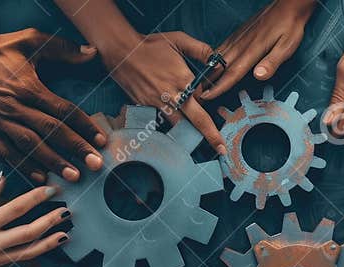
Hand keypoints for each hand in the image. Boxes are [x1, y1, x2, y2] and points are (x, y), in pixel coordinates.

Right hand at [0, 28, 105, 181]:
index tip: (101, 140)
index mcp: (27, 87)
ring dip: (52, 162)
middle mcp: (14, 107)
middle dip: (74, 149)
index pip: (62, 110)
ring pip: (29, 146)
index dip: (84, 126)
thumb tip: (91, 52)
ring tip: (73, 176)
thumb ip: (62, 48)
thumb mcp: (30, 40)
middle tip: (95, 165)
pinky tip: (39, 178)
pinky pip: (5, 152)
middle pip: (49, 131)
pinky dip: (22, 166)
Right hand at [0, 172, 69, 266]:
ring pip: (30, 251)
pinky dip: (37, 251)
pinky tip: (48, 243)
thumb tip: (4, 179)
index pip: (16, 209)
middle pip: (29, 232)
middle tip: (66, 211)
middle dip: (50, 221)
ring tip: (66, 233)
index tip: (51, 189)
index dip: (36, 198)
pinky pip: (22, 257)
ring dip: (50, 242)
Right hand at [99, 31, 225, 153]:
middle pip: (195, 121)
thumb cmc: (151, 45)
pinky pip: (160, 121)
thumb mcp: (179, 40)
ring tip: (197, 144)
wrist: (121, 51)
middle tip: (221, 150)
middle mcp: (172, 94)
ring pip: (178, 125)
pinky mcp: (145, 106)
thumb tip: (218, 61)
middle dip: (210, 136)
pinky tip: (171, 134)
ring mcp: (157, 103)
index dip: (208, 101)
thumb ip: (202, 50)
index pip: (203, 99)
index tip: (209, 104)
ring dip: (188, 134)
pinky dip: (167, 126)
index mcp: (183, 79)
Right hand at [200, 0, 315, 98]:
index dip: (219, 86)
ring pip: (218, 57)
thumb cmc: (290, 26)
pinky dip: (212, 58)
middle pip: (220, 67)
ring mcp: (239, 38)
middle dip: (207, 81)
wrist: (289, 5)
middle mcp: (242, 44)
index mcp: (252, 50)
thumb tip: (258, 76)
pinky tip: (208, 63)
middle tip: (195, 94)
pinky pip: (222, 48)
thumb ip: (272, 62)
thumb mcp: (287, 46)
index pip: (232, 72)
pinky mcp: (239, 34)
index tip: (207, 96)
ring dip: (207, 70)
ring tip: (197, 82)